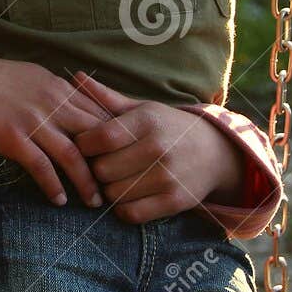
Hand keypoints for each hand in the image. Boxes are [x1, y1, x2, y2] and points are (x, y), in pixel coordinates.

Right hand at [0, 55, 111, 207]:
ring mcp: (33, 121)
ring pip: (72, 156)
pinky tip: (59, 200)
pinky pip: (41, 167)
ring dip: (86, 182)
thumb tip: (82, 103)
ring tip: (94, 201)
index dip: (117, 140)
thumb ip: (60, 91)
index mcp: (60, 88)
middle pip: (95, 137)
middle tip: (119, 186)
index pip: (100, 116)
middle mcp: (52, 103)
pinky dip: (53, 186)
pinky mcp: (13, 138)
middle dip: (110, 164)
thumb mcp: (34, 76)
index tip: (125, 160)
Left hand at [71, 74, 245, 224]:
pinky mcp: (175, 201)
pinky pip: (132, 214)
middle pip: (102, 169)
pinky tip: (128, 195)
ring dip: (108, 190)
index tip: (85, 146)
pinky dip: (123, 208)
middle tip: (100, 164)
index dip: (84, 145)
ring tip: (115, 178)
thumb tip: (77, 77)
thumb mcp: (142, 108)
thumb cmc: (167, 127)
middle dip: (94, 169)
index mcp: (146, 121)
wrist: (214, 152)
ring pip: (114, 193)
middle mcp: (158, 148)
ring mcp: (168, 176)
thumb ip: (107, 98)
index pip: (100, 138)